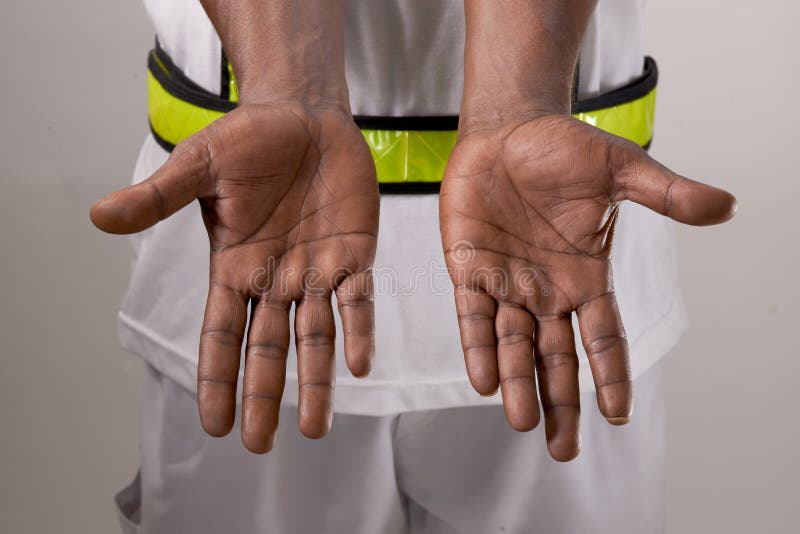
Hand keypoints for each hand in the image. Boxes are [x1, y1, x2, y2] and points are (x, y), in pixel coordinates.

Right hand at [91, 103, 378, 451]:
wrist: (304, 117)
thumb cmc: (249, 140)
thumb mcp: (199, 166)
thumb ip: (159, 196)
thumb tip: (99, 217)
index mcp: (234, 266)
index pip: (221, 333)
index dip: (218, 378)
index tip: (215, 424)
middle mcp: (274, 279)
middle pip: (266, 348)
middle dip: (263, 395)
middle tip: (258, 446)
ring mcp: (314, 271)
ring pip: (314, 337)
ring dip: (315, 381)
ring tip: (315, 428)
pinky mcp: (353, 255)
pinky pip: (356, 300)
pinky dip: (358, 331)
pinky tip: (358, 367)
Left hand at [440, 114, 734, 460]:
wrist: (509, 131)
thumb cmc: (564, 151)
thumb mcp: (620, 171)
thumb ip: (665, 194)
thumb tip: (727, 206)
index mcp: (585, 276)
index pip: (604, 336)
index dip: (611, 375)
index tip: (617, 415)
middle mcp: (547, 290)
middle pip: (556, 359)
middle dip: (560, 403)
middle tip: (563, 450)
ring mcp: (507, 283)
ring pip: (514, 346)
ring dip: (518, 384)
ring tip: (524, 422)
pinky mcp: (469, 269)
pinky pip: (474, 316)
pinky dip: (479, 346)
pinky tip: (484, 380)